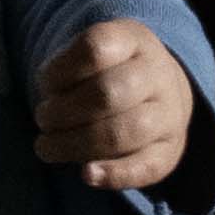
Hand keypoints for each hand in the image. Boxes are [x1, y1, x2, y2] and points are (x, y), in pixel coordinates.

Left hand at [34, 17, 197, 201]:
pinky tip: (86, 174)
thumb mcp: (89, 54)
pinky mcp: (170, 150)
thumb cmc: (108, 71)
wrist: (161, 91)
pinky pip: (145, 166)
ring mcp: (169, 113)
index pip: (94, 49)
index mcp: (134, 40)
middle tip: (43, 120)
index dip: (59, 71)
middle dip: (63, 112)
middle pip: (108, 93)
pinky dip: (113, 174)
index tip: (46, 85)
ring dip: (76, 144)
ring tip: (48, 148)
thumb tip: (50, 109)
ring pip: (123, 132)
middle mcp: (157, 73)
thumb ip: (65, 72)